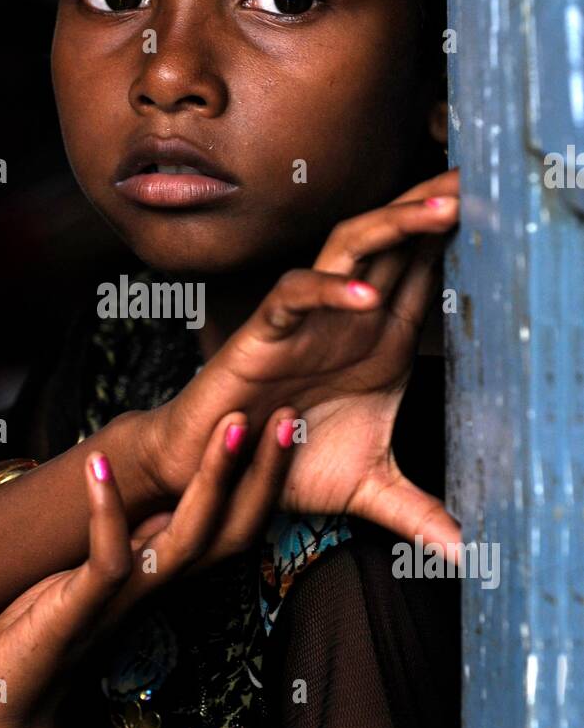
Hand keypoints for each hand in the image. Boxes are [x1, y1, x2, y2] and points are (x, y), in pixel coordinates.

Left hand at [0, 405, 295, 727]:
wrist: (7, 709)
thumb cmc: (48, 632)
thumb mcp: (101, 575)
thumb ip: (134, 540)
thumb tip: (163, 497)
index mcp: (162, 574)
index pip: (230, 525)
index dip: (262, 481)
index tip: (283, 425)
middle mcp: (154, 585)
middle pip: (227, 529)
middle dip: (259, 475)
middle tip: (285, 418)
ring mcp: (121, 598)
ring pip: (185, 538)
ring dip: (211, 480)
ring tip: (229, 425)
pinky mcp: (79, 609)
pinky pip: (106, 558)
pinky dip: (106, 510)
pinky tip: (100, 463)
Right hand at [146, 168, 459, 549]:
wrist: (214, 473)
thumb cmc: (283, 462)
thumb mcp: (369, 488)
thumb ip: (420, 512)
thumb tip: (468, 553)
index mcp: (383, 338)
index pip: (431, 273)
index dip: (466, 238)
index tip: (512, 207)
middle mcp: (350, 318)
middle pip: (399, 242)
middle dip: (439, 204)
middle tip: (486, 174)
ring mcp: (309, 318)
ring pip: (351, 248)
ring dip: (395, 224)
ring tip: (445, 208)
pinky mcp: (265, 332)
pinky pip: (297, 294)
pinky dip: (331, 291)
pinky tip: (369, 297)